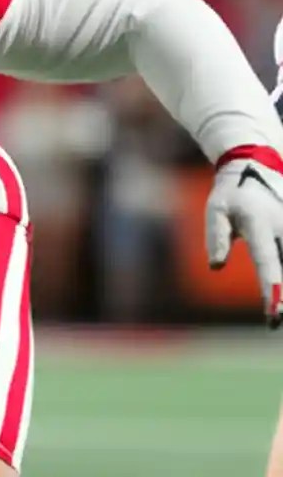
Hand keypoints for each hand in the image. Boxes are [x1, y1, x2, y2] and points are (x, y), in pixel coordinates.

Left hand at [206, 145, 282, 327]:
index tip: (274, 313)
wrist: (256, 167)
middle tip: (275, 323)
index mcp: (261, 224)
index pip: (267, 262)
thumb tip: (216, 266)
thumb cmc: (231, 195)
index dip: (272, 289)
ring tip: (279, 314)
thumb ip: (216, 236)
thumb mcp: (216, 209)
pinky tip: (282, 296)